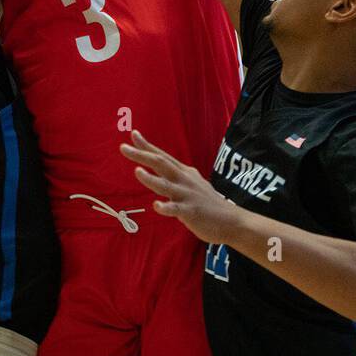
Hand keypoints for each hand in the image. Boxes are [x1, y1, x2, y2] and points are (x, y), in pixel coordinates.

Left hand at [120, 130, 236, 244]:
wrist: (232, 221)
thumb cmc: (209, 203)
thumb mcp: (193, 183)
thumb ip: (177, 176)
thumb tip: (163, 169)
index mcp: (183, 173)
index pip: (162, 156)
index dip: (147, 146)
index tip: (133, 134)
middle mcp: (184, 180)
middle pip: (161, 164)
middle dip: (142, 155)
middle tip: (123, 147)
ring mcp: (187, 196)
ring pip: (166, 185)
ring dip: (151, 179)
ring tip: (137, 171)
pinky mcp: (191, 212)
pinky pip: (176, 209)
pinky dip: (166, 207)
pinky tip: (156, 206)